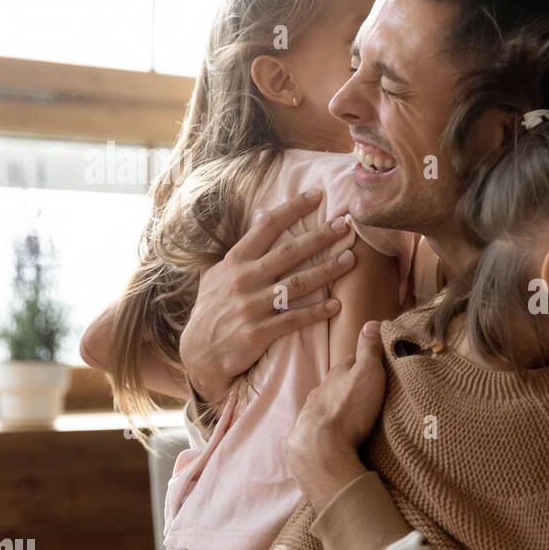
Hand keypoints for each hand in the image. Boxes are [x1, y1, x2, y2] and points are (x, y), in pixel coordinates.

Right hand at [179, 189, 356, 402]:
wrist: (198, 354)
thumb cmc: (212, 311)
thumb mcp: (217, 276)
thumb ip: (241, 250)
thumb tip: (259, 217)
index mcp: (235, 262)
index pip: (266, 227)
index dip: (292, 209)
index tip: (317, 195)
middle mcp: (243, 279)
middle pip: (289, 252)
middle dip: (320, 237)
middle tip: (345, 225)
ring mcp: (250, 306)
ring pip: (296, 284)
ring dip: (326, 271)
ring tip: (351, 260)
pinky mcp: (258, 333)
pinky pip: (293, 320)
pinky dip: (316, 312)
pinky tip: (336, 305)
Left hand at [286, 320, 387, 511]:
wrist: (321, 448)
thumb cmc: (349, 408)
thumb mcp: (368, 373)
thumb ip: (369, 350)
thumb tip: (370, 323)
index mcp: (337, 373)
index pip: (352, 362)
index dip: (365, 364)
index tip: (377, 370)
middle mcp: (322, 388)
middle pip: (339, 382)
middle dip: (351, 386)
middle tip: (369, 395)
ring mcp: (313, 410)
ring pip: (328, 402)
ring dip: (340, 406)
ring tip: (355, 415)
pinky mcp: (309, 432)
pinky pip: (323, 423)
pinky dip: (331, 424)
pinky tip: (339, 431)